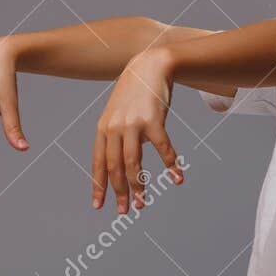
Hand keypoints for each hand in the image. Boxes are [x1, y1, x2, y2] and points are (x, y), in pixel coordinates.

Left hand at [92, 48, 183, 213]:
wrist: (150, 65)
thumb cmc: (135, 93)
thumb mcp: (117, 113)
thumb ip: (116, 137)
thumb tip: (125, 165)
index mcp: (103, 128)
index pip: (98, 163)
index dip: (98, 186)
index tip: (98, 205)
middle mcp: (114, 128)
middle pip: (114, 167)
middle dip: (119, 192)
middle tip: (125, 211)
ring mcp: (133, 124)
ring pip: (133, 163)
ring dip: (139, 186)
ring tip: (143, 203)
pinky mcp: (153, 120)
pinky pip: (162, 149)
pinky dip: (171, 165)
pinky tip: (177, 178)